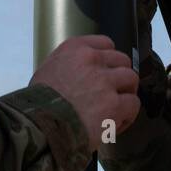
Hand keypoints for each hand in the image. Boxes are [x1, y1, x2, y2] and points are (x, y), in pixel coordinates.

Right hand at [30, 35, 139, 151]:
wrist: (38, 127)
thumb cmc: (37, 104)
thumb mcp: (47, 71)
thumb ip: (68, 66)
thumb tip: (81, 75)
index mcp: (74, 48)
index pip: (105, 43)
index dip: (108, 60)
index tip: (105, 72)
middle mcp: (92, 59)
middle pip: (122, 60)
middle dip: (119, 77)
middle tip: (111, 94)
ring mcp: (105, 81)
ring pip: (131, 79)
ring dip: (125, 94)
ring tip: (115, 109)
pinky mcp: (114, 104)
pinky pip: (133, 104)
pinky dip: (127, 115)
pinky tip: (115, 124)